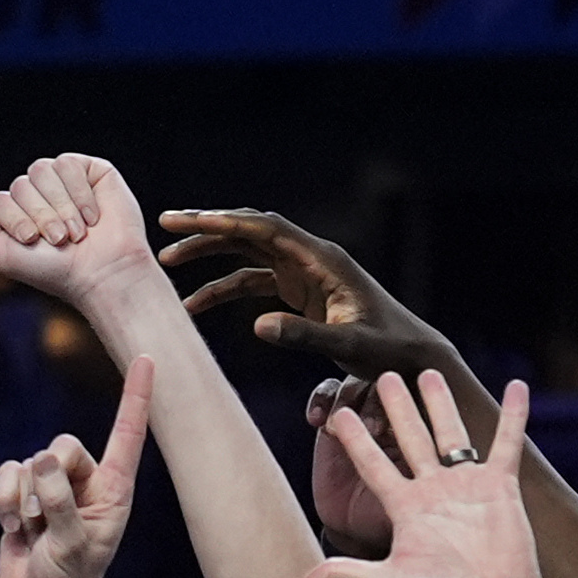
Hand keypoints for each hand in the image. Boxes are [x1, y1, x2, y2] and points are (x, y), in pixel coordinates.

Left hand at [0, 154, 155, 313]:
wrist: (102, 275)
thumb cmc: (53, 270)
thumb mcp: (0, 252)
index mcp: (16, 210)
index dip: (16, 222)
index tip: (34, 243)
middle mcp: (38, 191)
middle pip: (21, 185)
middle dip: (41, 217)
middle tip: (60, 240)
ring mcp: (63, 179)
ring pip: (41, 171)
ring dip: (60, 207)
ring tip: (76, 232)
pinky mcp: (91, 170)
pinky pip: (68, 164)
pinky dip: (79, 194)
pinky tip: (92, 216)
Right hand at [0, 355, 153, 577]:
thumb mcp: (73, 546)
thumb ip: (61, 503)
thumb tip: (41, 461)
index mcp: (115, 490)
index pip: (128, 434)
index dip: (137, 396)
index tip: (148, 358)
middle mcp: (87, 482)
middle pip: (62, 445)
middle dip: (48, 479)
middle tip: (47, 517)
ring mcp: (53, 487)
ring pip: (30, 461)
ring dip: (23, 500)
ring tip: (33, 532)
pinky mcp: (23, 494)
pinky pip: (6, 473)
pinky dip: (4, 501)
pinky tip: (14, 528)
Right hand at [156, 207, 452, 377]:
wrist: (411, 355)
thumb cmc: (388, 348)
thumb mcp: (349, 345)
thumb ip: (305, 335)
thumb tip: (256, 325)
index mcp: (323, 259)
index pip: (266, 229)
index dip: (224, 222)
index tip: (186, 221)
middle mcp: (310, 257)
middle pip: (250, 231)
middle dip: (208, 227)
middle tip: (165, 227)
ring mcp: (303, 271)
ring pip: (246, 252)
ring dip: (210, 254)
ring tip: (168, 262)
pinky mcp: (299, 290)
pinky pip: (252, 281)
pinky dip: (223, 288)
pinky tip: (196, 304)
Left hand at [298, 371, 556, 577]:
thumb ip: (346, 576)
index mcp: (403, 507)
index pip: (371, 463)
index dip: (353, 439)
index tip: (336, 412)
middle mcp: (432, 490)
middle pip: (408, 437)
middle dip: (394, 407)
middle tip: (380, 374)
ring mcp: (466, 486)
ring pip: (450, 433)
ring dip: (440, 403)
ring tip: (428, 372)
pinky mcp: (501, 488)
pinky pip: (507, 443)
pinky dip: (513, 415)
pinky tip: (516, 385)